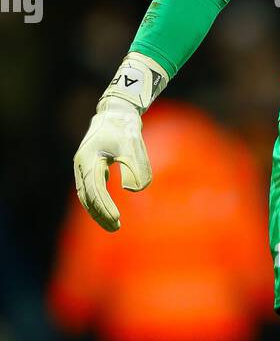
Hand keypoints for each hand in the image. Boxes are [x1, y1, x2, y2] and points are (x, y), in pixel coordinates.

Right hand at [73, 52, 167, 230]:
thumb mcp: (132, 144)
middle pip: (87, 197)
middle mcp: (82, 165)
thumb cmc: (125, 127)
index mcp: (88, 159)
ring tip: (114, 225)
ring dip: (98, 211)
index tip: (117, 218)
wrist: (117, 112)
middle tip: (116, 227)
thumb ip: (135, 166)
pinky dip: (98, 203)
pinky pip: (91, 191)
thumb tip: (133, 189)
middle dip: (100, 214)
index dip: (104, 206)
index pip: (94, 189)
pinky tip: (109, 213)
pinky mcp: (90, 168)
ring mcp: (84, 167)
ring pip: (86, 196)